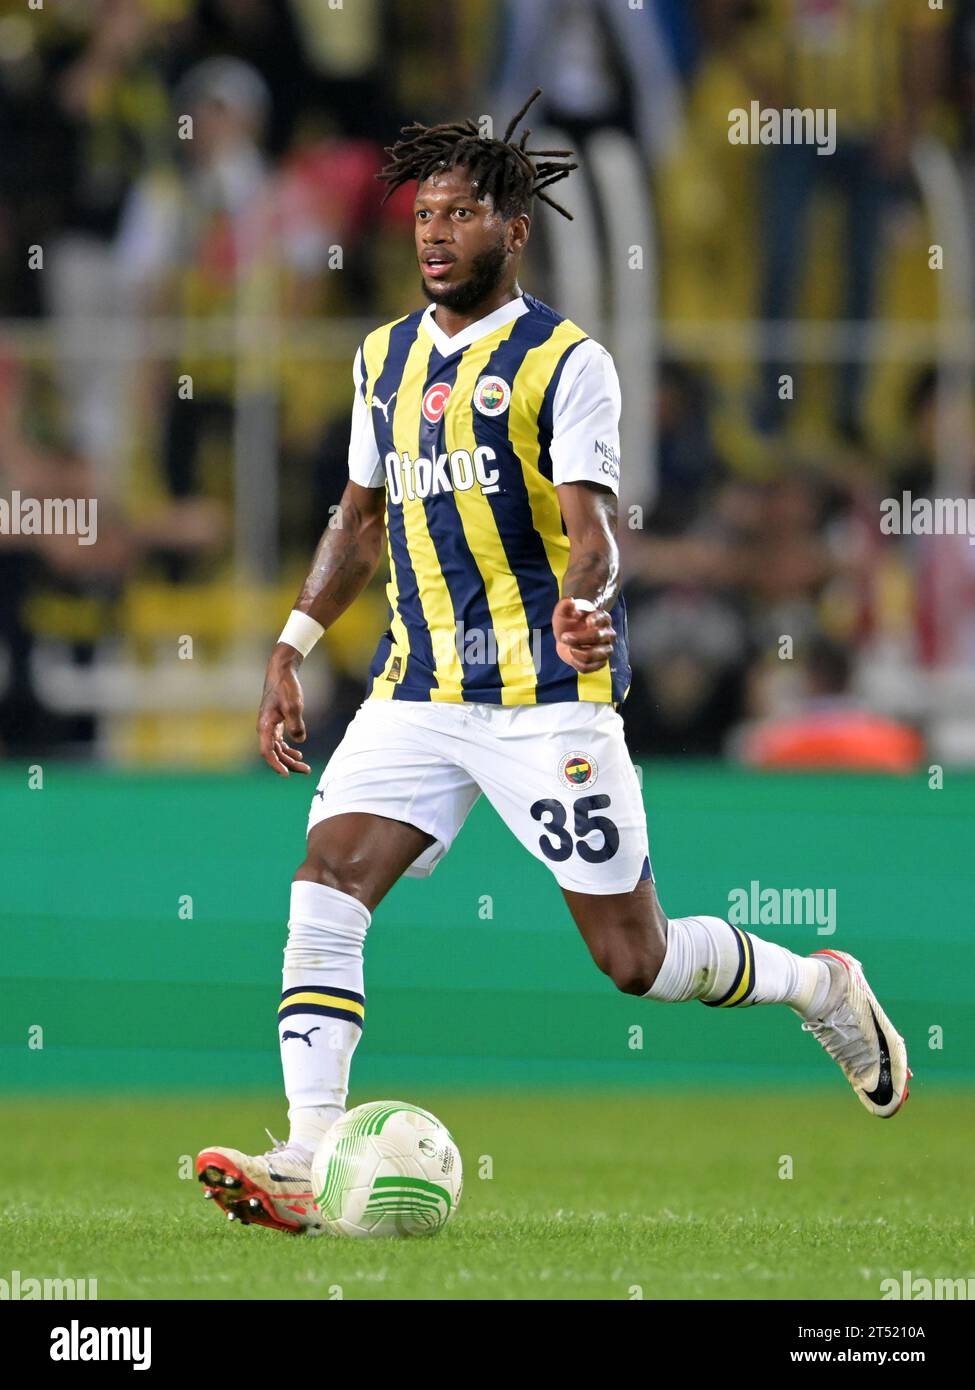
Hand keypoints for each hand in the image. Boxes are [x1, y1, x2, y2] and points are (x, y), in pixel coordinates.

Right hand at [257, 648, 311, 776]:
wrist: (282, 672)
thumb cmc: (286, 687)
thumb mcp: (293, 705)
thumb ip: (296, 724)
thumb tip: (299, 741)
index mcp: (265, 726)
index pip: (267, 752)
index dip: (276, 765)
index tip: (287, 774)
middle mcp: (264, 728)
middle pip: (274, 753)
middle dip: (289, 764)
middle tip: (306, 770)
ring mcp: (269, 726)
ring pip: (277, 749)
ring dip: (290, 758)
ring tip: (305, 767)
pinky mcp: (275, 722)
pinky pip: (279, 742)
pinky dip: (288, 749)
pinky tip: (299, 753)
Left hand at [552, 597, 615, 673]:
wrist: (565, 639)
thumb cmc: (567, 623)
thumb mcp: (562, 613)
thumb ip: (564, 605)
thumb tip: (570, 600)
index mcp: (602, 618)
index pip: (603, 619)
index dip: (595, 620)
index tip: (586, 621)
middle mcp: (608, 634)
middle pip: (598, 637)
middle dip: (578, 638)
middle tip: (564, 637)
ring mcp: (606, 649)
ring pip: (597, 655)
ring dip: (579, 653)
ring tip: (570, 648)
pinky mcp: (600, 663)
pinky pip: (590, 667)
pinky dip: (578, 664)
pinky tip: (573, 656)